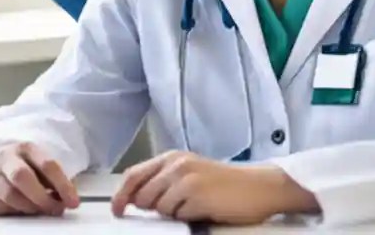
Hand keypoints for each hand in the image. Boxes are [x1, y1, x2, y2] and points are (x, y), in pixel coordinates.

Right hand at [0, 142, 79, 216]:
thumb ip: (54, 181)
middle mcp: (5, 157)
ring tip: (39, 211)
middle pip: (22, 176)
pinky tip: (20, 210)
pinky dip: (11, 212)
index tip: (73, 202)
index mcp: (26, 147)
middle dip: (41, 197)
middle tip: (55, 209)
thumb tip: (67, 200)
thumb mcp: (41, 167)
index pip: (47, 164)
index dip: (62, 185)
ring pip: (8, 194)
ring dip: (28, 207)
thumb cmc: (26, 168)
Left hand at [111, 151, 317, 224]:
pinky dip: (188, 217)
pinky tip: (204, 209)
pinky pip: (178, 216)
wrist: (258, 186)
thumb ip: (164, 180)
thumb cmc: (225, 183)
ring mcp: (186, 179)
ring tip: (194, 205)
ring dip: (173, 214)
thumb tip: (136, 199)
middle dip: (152, 208)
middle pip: (142, 196)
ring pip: (159, 208)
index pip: (133, 175)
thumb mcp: (190, 173)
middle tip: (177, 207)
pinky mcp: (196, 195)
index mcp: (171, 157)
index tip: (117, 210)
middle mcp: (176, 165)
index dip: (120, 196)